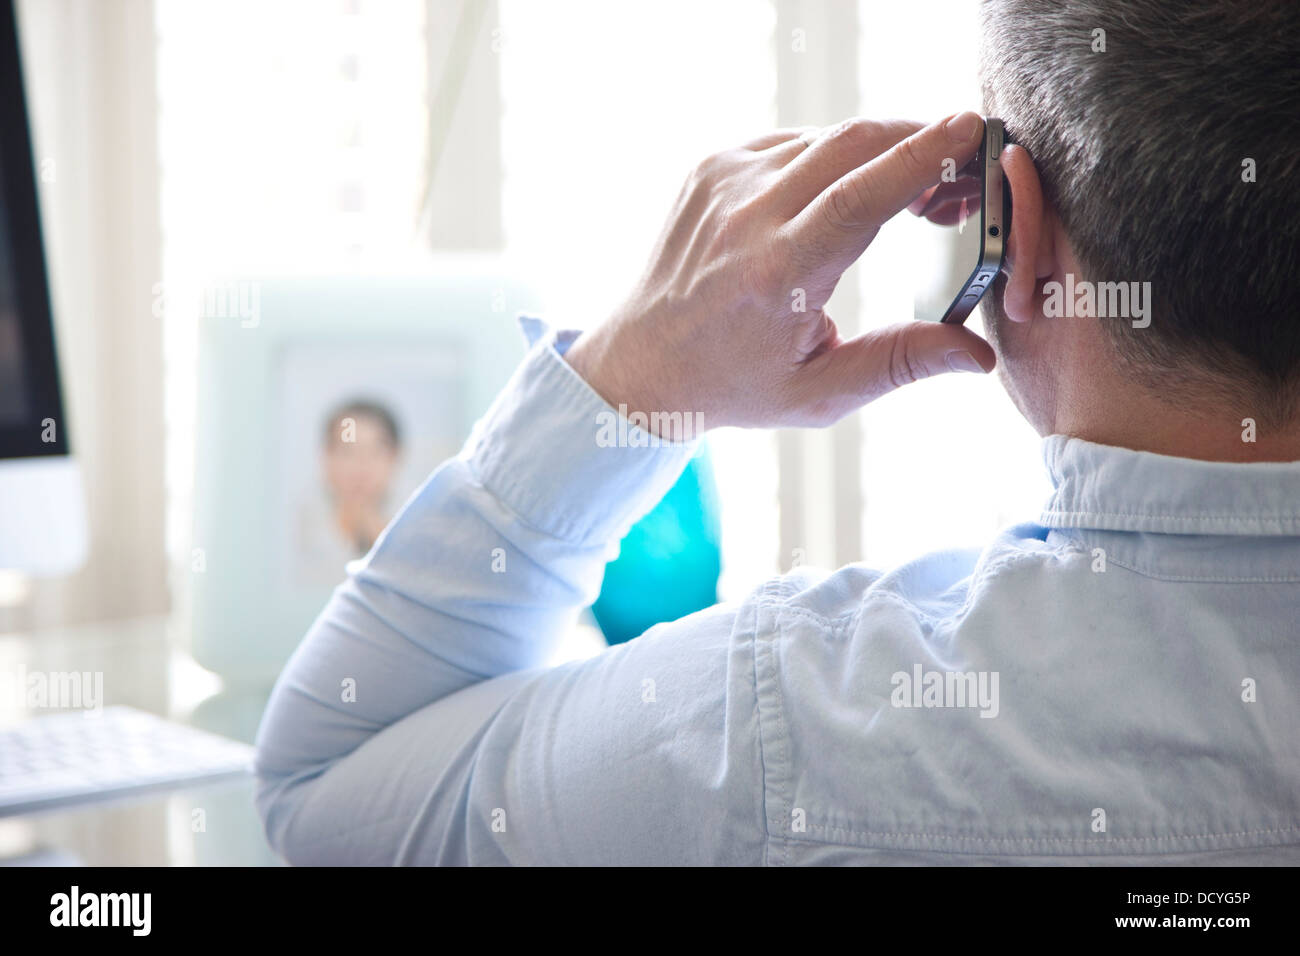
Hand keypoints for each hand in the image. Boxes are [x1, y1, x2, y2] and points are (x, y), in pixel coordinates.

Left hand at [564, 112, 995, 433]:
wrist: (642, 363)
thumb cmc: (733, 384)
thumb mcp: (819, 393)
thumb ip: (900, 364)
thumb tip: (979, 355)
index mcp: (777, 273)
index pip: (861, 194)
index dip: (922, 157)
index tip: (970, 132)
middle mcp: (745, 216)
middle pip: (852, 145)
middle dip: (919, 142)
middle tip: (963, 172)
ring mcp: (723, 182)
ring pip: (825, 138)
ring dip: (880, 152)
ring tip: (915, 195)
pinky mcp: (711, 167)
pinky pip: (792, 142)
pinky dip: (833, 157)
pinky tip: (850, 193)